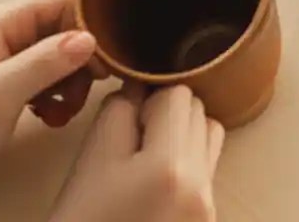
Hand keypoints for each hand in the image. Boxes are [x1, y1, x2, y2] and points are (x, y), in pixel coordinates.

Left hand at [0, 0, 107, 197]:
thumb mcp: (1, 93)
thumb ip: (46, 62)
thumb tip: (90, 38)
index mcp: (0, 23)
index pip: (59, 1)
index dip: (88, 24)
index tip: (104, 60)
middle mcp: (5, 32)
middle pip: (64, 28)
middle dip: (82, 59)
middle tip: (84, 92)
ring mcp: (7, 58)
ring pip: (61, 55)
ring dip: (71, 81)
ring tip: (63, 111)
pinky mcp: (9, 84)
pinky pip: (48, 77)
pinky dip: (58, 95)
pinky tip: (51, 117)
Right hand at [48, 85, 225, 221]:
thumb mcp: (90, 166)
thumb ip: (118, 116)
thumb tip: (139, 89)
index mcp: (170, 168)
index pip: (176, 95)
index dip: (146, 97)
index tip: (125, 112)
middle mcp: (200, 187)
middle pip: (199, 113)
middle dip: (166, 114)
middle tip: (130, 137)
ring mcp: (207, 208)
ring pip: (208, 139)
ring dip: (182, 135)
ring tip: (143, 158)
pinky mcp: (207, 221)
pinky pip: (206, 171)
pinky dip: (186, 163)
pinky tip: (152, 184)